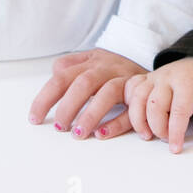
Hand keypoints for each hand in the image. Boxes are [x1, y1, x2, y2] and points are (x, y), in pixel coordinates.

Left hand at [28, 48, 147, 132]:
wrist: (157, 67)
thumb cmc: (117, 68)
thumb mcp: (94, 58)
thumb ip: (72, 64)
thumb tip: (54, 72)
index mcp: (92, 63)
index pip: (63, 77)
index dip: (46, 97)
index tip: (35, 118)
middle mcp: (108, 70)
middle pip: (84, 83)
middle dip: (68, 106)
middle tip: (60, 127)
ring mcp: (125, 82)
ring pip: (108, 93)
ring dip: (91, 114)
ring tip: (78, 133)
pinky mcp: (141, 96)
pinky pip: (131, 109)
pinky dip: (116, 122)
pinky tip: (101, 134)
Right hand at [98, 57, 192, 150]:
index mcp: (187, 83)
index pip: (179, 111)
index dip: (175, 132)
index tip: (175, 148)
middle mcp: (168, 78)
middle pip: (155, 105)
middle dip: (158, 127)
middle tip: (165, 138)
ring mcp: (153, 77)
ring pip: (138, 98)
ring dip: (139, 120)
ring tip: (147, 135)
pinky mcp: (144, 79)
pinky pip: (130, 90)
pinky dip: (129, 107)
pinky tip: (136, 121)